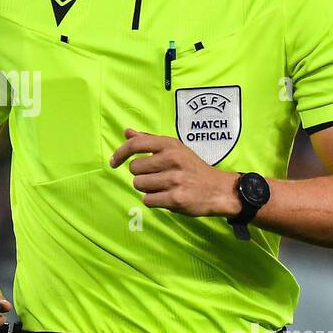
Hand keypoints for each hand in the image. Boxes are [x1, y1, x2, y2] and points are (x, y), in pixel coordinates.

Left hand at [109, 127, 241, 217]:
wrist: (219, 190)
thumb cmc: (193, 168)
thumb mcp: (175, 149)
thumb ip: (149, 140)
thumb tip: (127, 132)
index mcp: (170, 145)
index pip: (135, 144)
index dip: (120, 153)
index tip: (113, 162)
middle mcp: (172, 159)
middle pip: (134, 169)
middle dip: (141, 175)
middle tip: (157, 177)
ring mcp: (174, 180)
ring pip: (139, 185)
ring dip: (147, 188)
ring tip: (163, 187)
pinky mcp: (175, 199)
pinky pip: (148, 200)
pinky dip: (154, 200)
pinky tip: (167, 197)